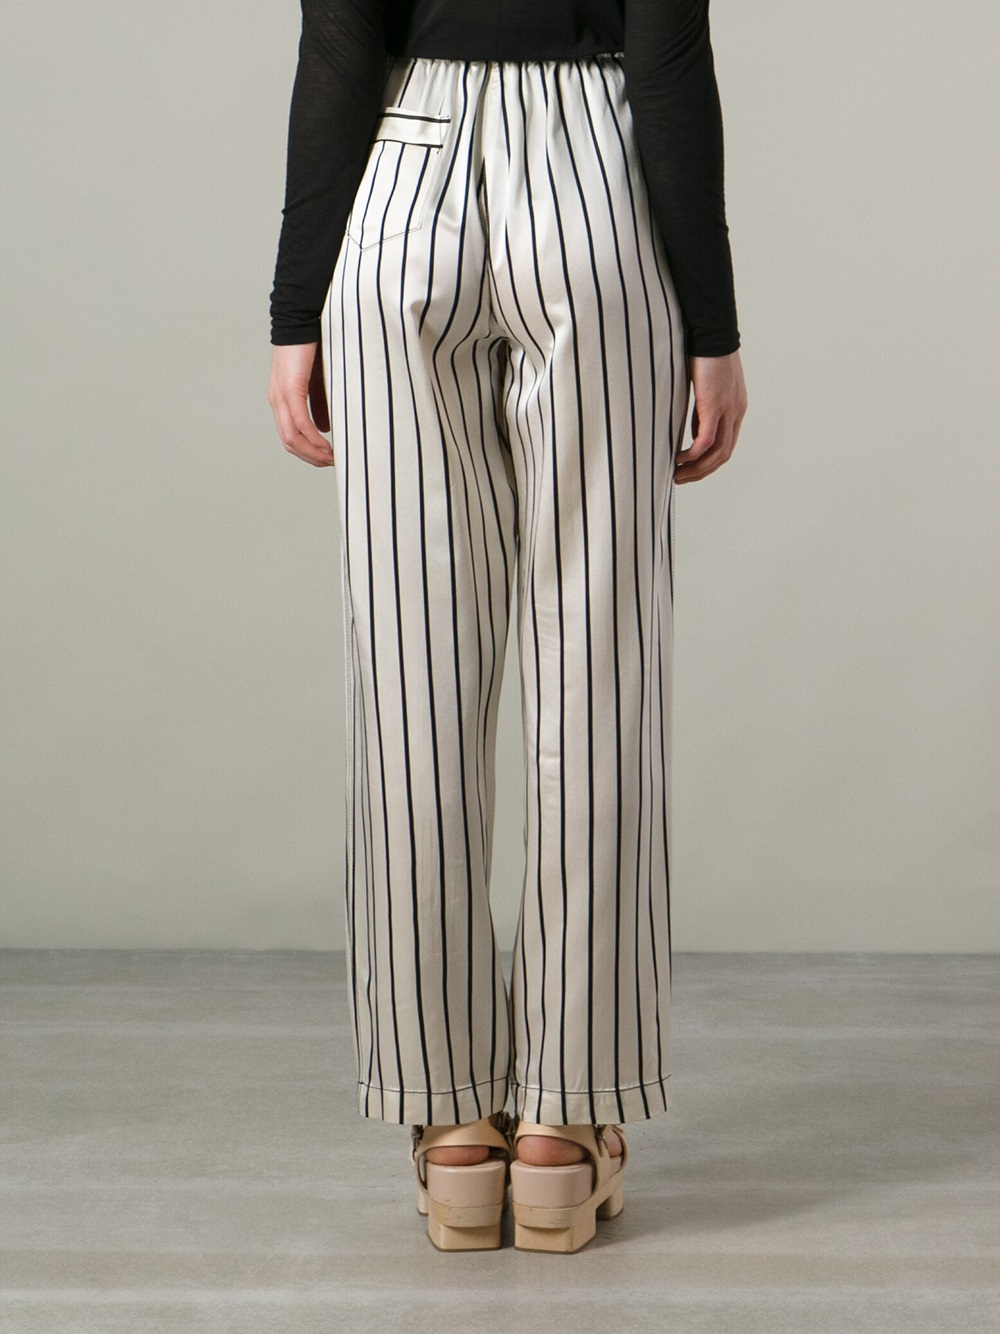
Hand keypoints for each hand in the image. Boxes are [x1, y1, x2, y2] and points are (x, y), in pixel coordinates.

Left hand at [268, 342, 333, 466]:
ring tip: (331, 458)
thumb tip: (325, 428)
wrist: (304, 319)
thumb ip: (320, 405)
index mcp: (283, 400)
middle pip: (289, 442)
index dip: (308, 452)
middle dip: (311, 457)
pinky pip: (299, 422)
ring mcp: (282, 396)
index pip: (290, 436)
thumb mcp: (318, 382)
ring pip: (292, 437)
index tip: (328, 459)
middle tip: (331, 463)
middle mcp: (278, 401)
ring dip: (312, 452)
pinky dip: (312, 437)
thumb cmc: (313, 348)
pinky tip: (326, 444)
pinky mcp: (290, 388)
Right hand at [674, 350, 747, 483]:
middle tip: (680, 479)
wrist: (710, 331)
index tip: (689, 469)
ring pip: (716, 454)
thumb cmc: (704, 355)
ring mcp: (728, 410)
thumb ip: (703, 411)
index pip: (726, 446)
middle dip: (701, 473)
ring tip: (677, 475)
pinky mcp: (714, 406)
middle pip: (723, 456)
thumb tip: (694, 431)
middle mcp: (736, 412)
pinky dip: (693, 455)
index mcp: (736, 409)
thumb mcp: (705, 388)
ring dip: (696, 469)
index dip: (708, 463)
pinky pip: (706, 441)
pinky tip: (678, 458)